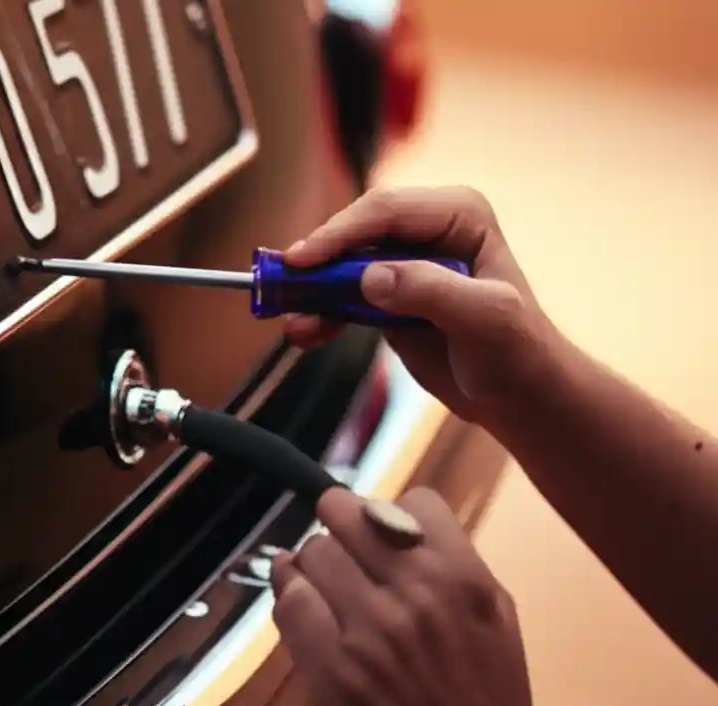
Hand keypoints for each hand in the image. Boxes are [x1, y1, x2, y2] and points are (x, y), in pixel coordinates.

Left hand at [271, 487, 533, 705]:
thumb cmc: (484, 695)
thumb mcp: (494, 618)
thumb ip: (452, 562)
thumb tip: (396, 518)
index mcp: (462, 579)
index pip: (412, 501)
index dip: (396, 514)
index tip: (388, 532)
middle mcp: (414, 594)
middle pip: (346, 513)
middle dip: (343, 523)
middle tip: (345, 542)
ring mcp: (367, 629)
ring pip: (313, 552)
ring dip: (316, 563)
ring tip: (328, 580)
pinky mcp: (330, 666)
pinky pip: (289, 600)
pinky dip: (289, 592)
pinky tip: (298, 593)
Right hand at [283, 186, 569, 422]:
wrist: (520, 397)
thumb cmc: (519, 352)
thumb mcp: (487, 318)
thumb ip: (431, 291)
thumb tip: (369, 276)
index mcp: (458, 215)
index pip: (385, 211)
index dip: (339, 233)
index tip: (302, 260)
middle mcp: (427, 230)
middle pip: (355, 233)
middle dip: (317, 261)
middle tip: (282, 285)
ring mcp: (404, 263)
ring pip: (340, 266)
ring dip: (311, 291)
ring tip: (290, 319)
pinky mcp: (387, 297)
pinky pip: (340, 298)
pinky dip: (320, 314)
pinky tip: (306, 333)